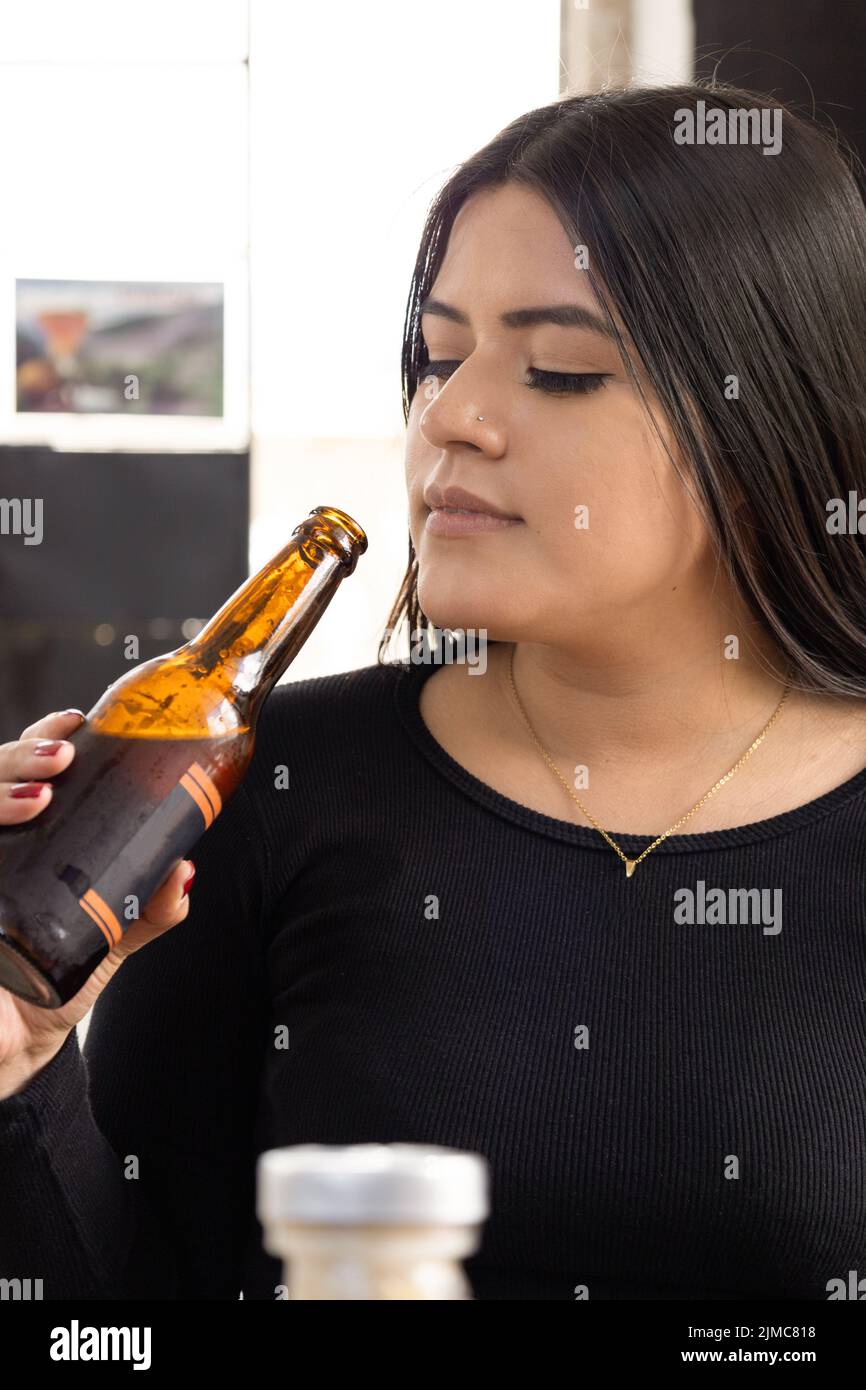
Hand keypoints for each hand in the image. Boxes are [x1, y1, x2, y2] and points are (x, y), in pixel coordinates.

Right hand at [0, 709, 193, 1093]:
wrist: (15, 1047)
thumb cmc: (54, 981)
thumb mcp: (112, 938)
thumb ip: (150, 908)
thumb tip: (184, 869)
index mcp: (25, 836)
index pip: (22, 769)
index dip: (42, 735)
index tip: (78, 722)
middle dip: (20, 755)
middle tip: (61, 759)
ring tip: (39, 795)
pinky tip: (4, 828)